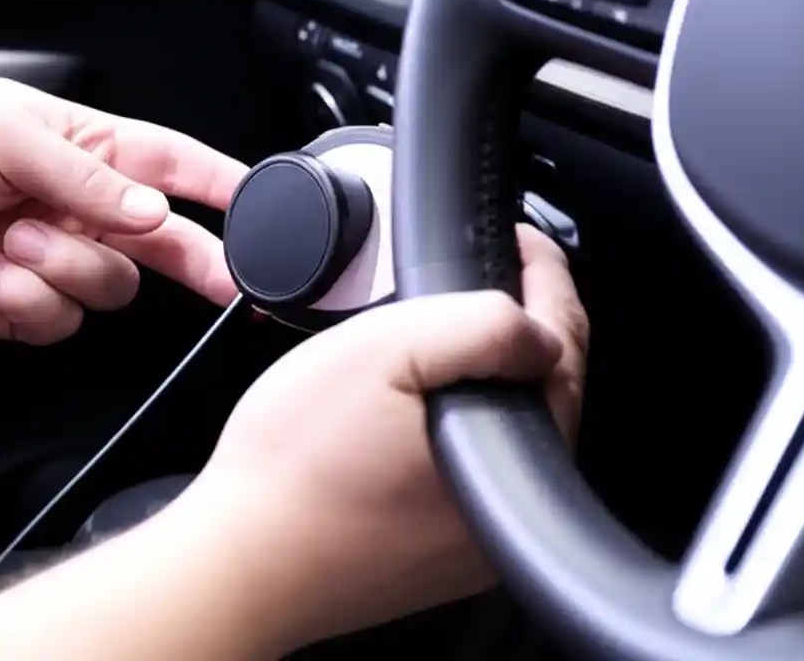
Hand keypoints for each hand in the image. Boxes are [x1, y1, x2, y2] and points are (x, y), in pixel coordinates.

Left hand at [0, 78, 246, 342]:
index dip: (224, 187)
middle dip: (201, 264)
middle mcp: (77, 210)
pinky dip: (24, 297)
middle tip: (230, 284)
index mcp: (85, 153)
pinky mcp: (20, 309)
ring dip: (65, 266)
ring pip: (111, 289)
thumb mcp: (11, 134)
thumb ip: (92, 180)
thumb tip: (154, 216)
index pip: (175, 169)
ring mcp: (51, 262)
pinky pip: (58, 321)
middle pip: (165, 244)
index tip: (267, 209)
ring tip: (12, 237)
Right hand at [170, 226, 588, 653]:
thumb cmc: (293, 466)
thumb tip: (539, 325)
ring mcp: (478, 538)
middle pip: (544, 384)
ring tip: (437, 334)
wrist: (237, 566)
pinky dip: (454, 425)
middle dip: (518, 322)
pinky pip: (468, 467)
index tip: (512, 238)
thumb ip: (482, 324)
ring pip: (506, 425)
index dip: (542, 271)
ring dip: (484, 375)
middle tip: (473, 276)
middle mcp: (510, 505)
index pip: (566, 336)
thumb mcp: (385, 349)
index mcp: (517, 451)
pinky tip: (412, 409)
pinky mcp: (443, 555)